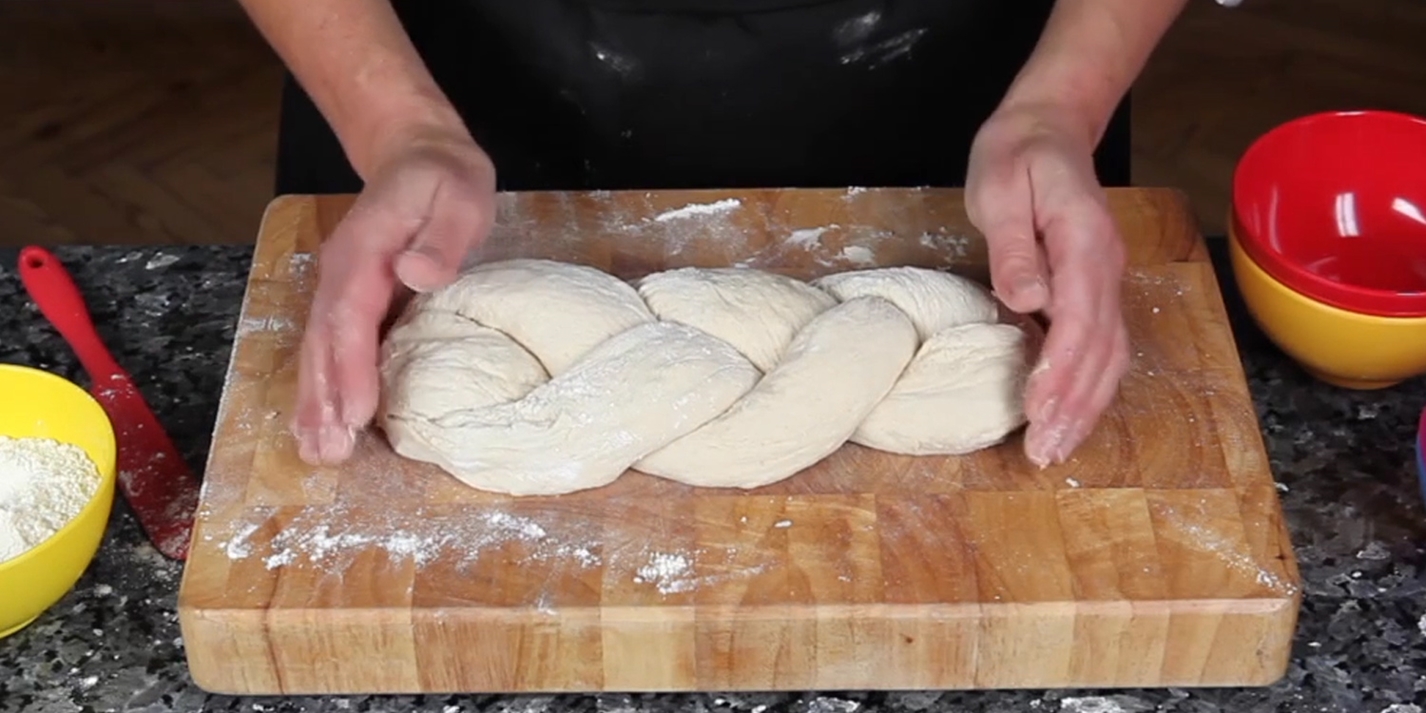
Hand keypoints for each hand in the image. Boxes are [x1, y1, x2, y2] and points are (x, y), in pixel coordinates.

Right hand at [292, 127, 497, 464]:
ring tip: (316, 451)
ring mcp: (339, 288)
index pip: (351, 318)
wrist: (416, 154)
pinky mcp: (349, 301)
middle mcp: (340, 274)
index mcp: (364, 252)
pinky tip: (322, 424)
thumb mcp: (457, 194)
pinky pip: (330, 349)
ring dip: (316, 403)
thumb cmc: (443, 180)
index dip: (350, 369)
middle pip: (323, 344)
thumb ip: (440, 235)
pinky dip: (323, 388)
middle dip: (323, 400)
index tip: (356, 413)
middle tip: (326, 452)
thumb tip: (417, 274)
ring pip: (319, 352)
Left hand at [965, 103, 1130, 466]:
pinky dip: (1087, 385)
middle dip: (1076, 406)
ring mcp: (1104, 279)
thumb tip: (1028, 298)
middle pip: (1102, 350)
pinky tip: (1067, 415)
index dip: (1061, 370)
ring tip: (1056, 448)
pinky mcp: (1093, 288)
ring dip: (1086, 406)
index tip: (1037, 410)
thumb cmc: (1018, 155)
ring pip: (1109, 355)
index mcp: (1083, 242)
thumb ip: (1014, 244)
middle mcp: (1104, 267)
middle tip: (1046, 453)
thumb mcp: (1002, 187)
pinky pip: (1100, 346)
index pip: (1080, 319)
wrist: (1048, 128)